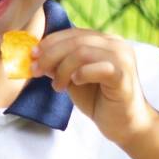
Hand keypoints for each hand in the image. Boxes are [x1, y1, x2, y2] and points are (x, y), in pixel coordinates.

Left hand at [30, 28, 155, 146]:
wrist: (126, 125)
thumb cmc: (100, 100)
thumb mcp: (74, 78)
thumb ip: (61, 64)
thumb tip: (37, 55)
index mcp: (105, 41)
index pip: (73, 33)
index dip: (49, 42)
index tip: (32, 56)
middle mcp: (116, 44)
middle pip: (75, 41)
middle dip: (50, 55)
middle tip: (37, 71)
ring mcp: (122, 58)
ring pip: (83, 52)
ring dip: (63, 69)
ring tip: (58, 86)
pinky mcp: (123, 76)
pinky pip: (98, 68)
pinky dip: (81, 74)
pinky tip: (75, 83)